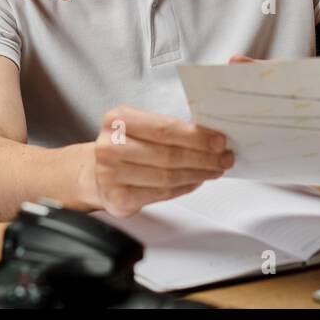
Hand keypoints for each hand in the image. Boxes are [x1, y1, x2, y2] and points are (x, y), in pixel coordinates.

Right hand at [87, 106, 233, 216]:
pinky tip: (195, 181)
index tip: (218, 141)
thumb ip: (168, 128)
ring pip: (167, 177)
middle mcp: (110, 146)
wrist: (96, 172)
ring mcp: (111, 175)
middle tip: (223, 158)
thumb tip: (209, 136)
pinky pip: (161, 194)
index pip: (163, 128)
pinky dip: (184, 188)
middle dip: (203, 157)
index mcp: (117, 120)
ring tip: (214, 169)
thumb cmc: (125, 145)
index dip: (195, 136)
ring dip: (198, 174)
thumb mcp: (139, 126)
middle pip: (168, 155)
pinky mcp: (118, 199)